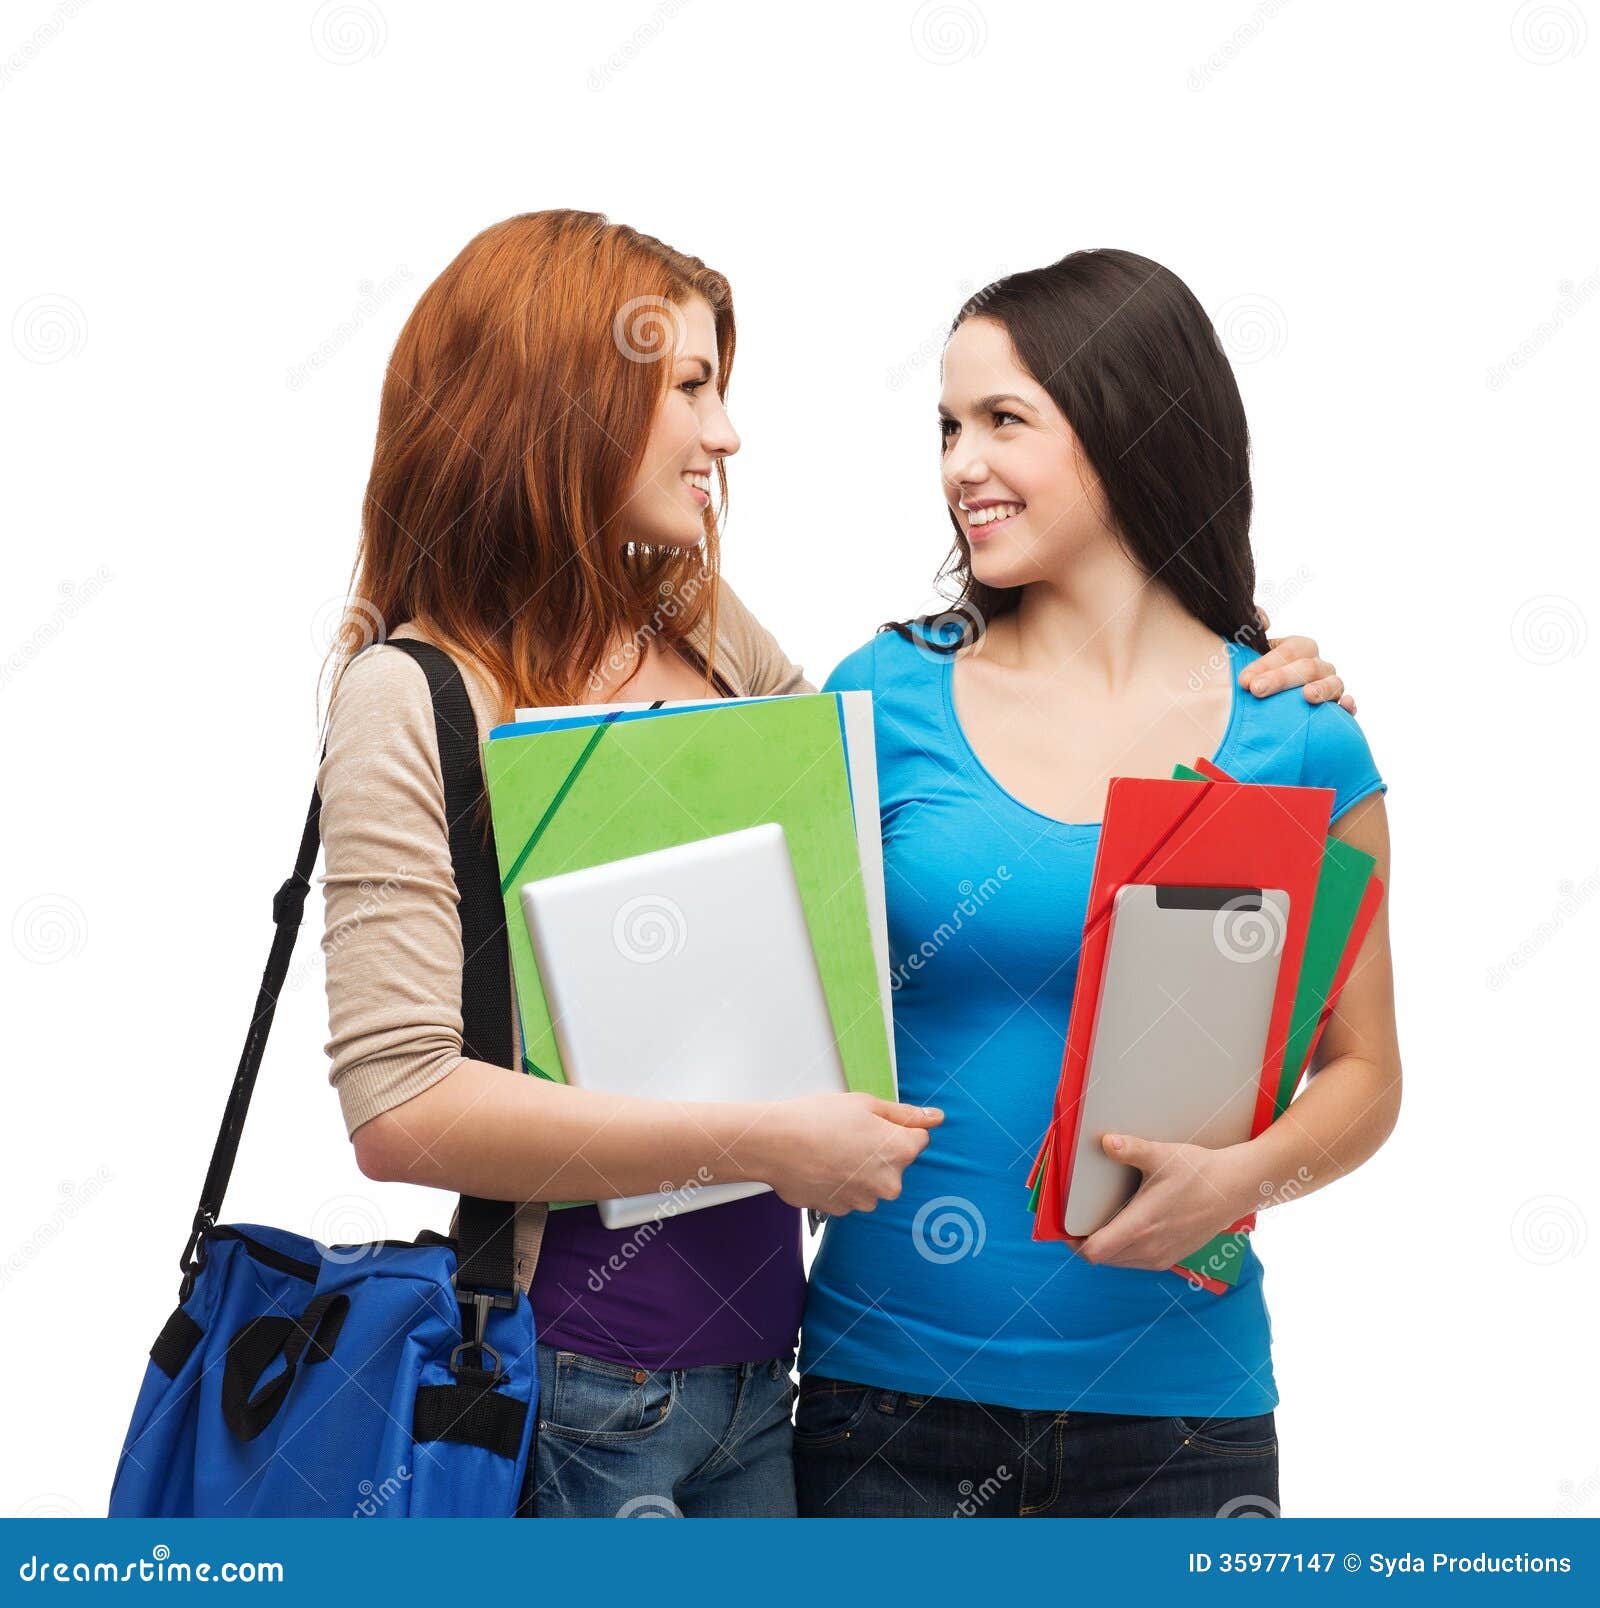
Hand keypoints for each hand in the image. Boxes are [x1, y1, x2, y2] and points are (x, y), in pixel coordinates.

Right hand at [753, 1092, 943, 1214]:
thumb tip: (935, 1118)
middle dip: (879, 1150)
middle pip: (895, 1164)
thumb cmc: (817, 1119)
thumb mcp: (866, 1104)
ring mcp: (865, 1200)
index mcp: (900, 1151)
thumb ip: (905, 1114)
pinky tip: (822, 1165)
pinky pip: (850, 1193)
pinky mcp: (842, 1210)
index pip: (919, 1139)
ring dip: (859, 1168)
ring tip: (831, 1149)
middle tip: (849, 1133)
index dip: (896, 1127)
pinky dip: (840, 1181)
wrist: (775, 1144)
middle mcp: (888, 1182)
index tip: (874, 1123)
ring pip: (871, 1180)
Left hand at [1068, 1132, 1255, 1271]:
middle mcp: (1149, 1248)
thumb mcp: (1162, 1156)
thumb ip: (1132, 1150)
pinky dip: (1125, 1250)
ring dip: (1107, 1247)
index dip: (1073, 1243)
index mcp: (1141, 1226)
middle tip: (1079, 1218)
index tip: (1065, 1226)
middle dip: (1087, 1242)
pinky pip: (1137, 1261)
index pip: (1094, 1251)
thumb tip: (1106, 1141)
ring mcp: (1162, 1256)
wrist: (1236, 1188)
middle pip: (1103, 1258)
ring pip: (1120, 1261)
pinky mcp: (1172, 1257)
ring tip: (1101, 1220)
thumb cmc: (1199, 1172)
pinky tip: (1127, 1225)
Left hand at [1241, 607, 1355, 713]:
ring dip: (1321, 689)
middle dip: (1281, 678)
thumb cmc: (1256, 677)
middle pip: (1308, 667)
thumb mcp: (1248, 651)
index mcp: (1299, 649)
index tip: (1244, 680)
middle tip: (1256, 690)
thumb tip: (1264, 620)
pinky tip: (1344, 705)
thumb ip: (1252, 625)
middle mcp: (1318, 666)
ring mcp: (1330, 687)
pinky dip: (1349, 706)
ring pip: (1333, 684)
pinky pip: (1349, 707)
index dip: (1267, 663)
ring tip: (1306, 696)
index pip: (1290, 650)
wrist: (1263, 705)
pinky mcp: (1337, 710)